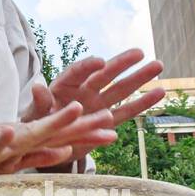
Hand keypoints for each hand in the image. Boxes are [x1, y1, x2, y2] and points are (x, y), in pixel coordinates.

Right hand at [0, 102, 118, 177]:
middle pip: (55, 131)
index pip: (62, 136)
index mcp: (28, 140)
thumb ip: (40, 154)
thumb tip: (68, 149)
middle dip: (82, 125)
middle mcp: (18, 138)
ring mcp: (0, 144)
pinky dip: (0, 140)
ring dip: (50, 122)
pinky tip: (10, 132)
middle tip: (108, 116)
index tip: (113, 130)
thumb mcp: (15, 157)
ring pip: (29, 134)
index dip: (87, 133)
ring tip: (73, 110)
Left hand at [27, 49, 166, 168]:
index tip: (100, 61)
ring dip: (139, 78)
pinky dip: (142, 103)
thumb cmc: (36, 124)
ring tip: (158, 65)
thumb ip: (39, 103)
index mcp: (63, 86)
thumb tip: (36, 87)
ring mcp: (97, 104)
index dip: (87, 67)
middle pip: (104, 75)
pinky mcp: (106, 120)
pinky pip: (126, 111)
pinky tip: (160, 92)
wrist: (46, 143)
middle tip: (139, 52)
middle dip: (120, 63)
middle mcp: (83, 91)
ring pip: (120, 89)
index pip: (76, 73)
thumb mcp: (34, 116)